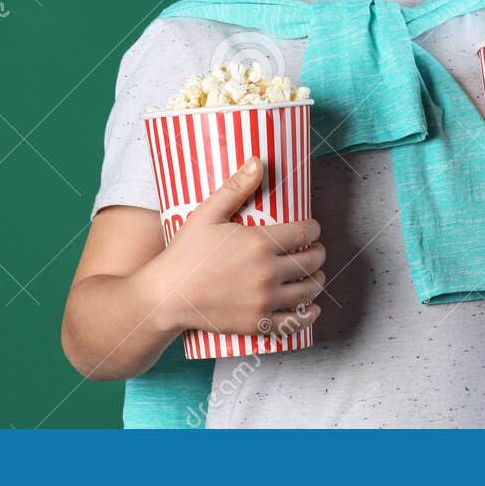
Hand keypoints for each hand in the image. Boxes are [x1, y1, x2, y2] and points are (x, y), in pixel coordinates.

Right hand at [154, 157, 325, 335]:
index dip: (314, 229)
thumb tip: (258, 162)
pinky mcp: (257, 323)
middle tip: (315, 250)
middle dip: (318, 253)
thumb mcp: (206, 214)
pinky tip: (311, 308)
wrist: (167, 296)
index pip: (304, 233)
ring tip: (315, 276)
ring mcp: (263, 301)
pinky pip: (293, 323)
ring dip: (317, 281)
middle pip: (310, 261)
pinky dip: (308, 315)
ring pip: (307, 291)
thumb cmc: (185, 253)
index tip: (313, 229)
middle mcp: (267, 273)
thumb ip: (235, 188)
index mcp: (259, 243)